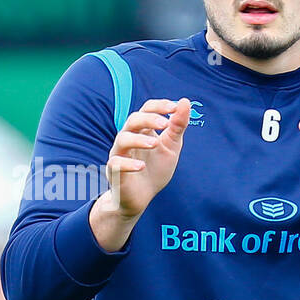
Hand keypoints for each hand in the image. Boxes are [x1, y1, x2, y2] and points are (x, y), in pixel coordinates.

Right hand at [90, 98, 191, 249]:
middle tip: (165, 124)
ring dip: (139, 139)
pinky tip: (142, 166)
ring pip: (123, 139)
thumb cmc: (155, 169)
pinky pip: (116, 163)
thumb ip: (177, 126)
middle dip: (149, 119)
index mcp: (142, 130)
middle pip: (133, 120)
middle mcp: (128, 138)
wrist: (142, 197)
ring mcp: (120, 154)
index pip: (146, 109)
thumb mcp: (171, 146)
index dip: (159, 106)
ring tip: (155, 144)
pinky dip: (129, 164)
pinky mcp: (114, 172)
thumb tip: (184, 101)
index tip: (174, 108)